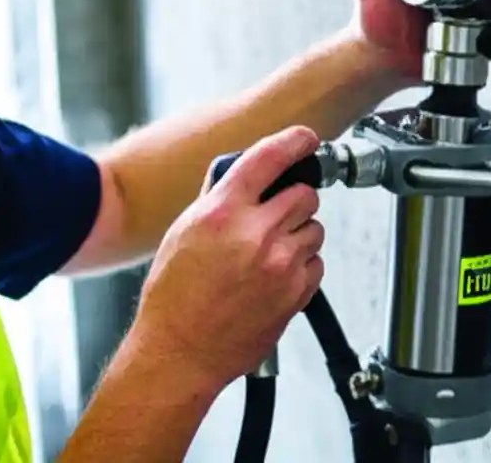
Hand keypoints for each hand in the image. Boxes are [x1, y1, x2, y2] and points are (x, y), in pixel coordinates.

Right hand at [129, 126, 325, 387]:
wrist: (181, 352)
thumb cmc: (173, 297)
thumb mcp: (183, 233)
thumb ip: (217, 200)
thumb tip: (242, 177)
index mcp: (222, 212)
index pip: (269, 158)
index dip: (293, 141)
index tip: (305, 138)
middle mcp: (256, 234)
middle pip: (304, 194)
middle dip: (293, 199)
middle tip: (276, 214)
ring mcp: (281, 264)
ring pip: (315, 227)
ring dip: (299, 232)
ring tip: (270, 251)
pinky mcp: (296, 293)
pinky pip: (317, 262)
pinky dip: (303, 263)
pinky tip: (276, 275)